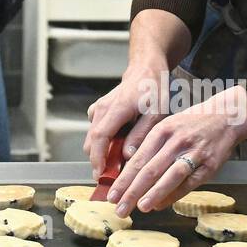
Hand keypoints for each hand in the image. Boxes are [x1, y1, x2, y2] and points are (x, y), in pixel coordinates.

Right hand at [83, 57, 170, 178]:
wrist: (145, 70)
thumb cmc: (154, 90)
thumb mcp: (155, 114)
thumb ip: (141, 135)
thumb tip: (128, 156)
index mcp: (116, 109)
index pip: (100, 137)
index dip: (97, 158)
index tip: (100, 175)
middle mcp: (102, 109)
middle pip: (91, 141)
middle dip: (98, 161)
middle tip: (113, 177)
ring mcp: (98, 108)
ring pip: (92, 138)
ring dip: (100, 153)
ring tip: (117, 164)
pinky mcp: (98, 110)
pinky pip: (95, 131)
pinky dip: (101, 143)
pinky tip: (117, 147)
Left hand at [106, 85, 246, 216]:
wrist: (226, 116)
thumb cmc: (192, 123)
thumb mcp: (167, 126)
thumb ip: (150, 146)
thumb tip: (130, 173)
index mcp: (161, 130)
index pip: (138, 159)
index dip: (123, 179)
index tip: (112, 194)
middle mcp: (176, 140)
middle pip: (150, 170)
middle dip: (132, 191)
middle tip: (119, 207)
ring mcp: (193, 152)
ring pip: (169, 176)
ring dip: (153, 194)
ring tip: (140, 207)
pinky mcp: (209, 165)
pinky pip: (189, 183)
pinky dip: (174, 195)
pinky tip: (161, 204)